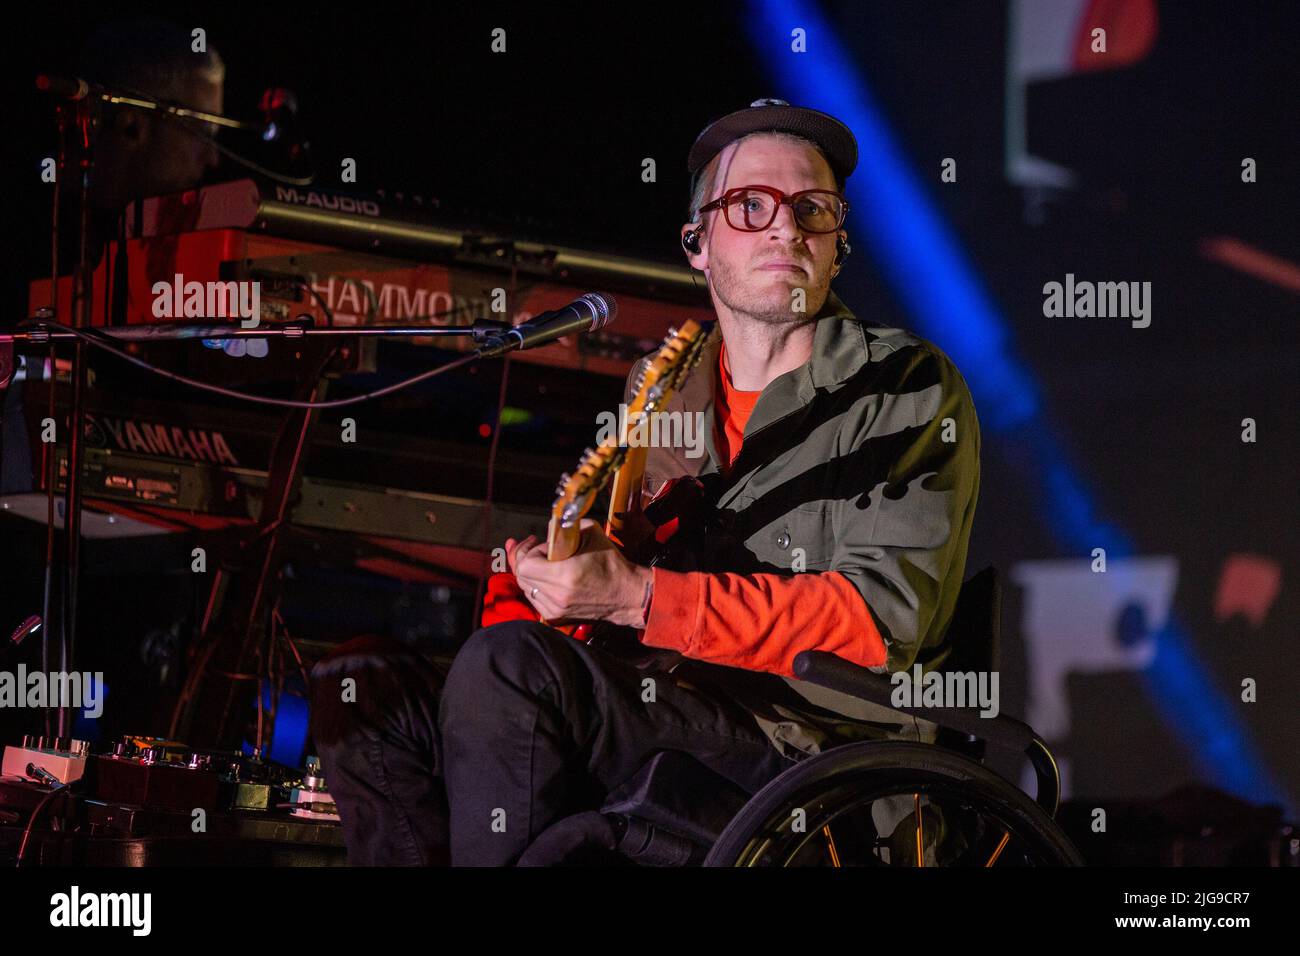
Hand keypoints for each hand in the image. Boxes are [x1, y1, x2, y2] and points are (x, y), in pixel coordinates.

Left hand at [506, 519, 652, 627]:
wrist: (627, 594)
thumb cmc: (612, 565)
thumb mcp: (592, 533)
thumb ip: (566, 527)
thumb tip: (549, 526)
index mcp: (564, 576)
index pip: (526, 565)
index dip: (529, 551)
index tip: (541, 545)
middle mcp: (557, 596)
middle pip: (522, 577)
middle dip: (527, 560)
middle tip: (537, 550)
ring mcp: (556, 610)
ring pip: (527, 589)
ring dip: (531, 574)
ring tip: (544, 564)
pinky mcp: (557, 618)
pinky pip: (535, 600)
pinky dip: (538, 588)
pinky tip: (549, 579)